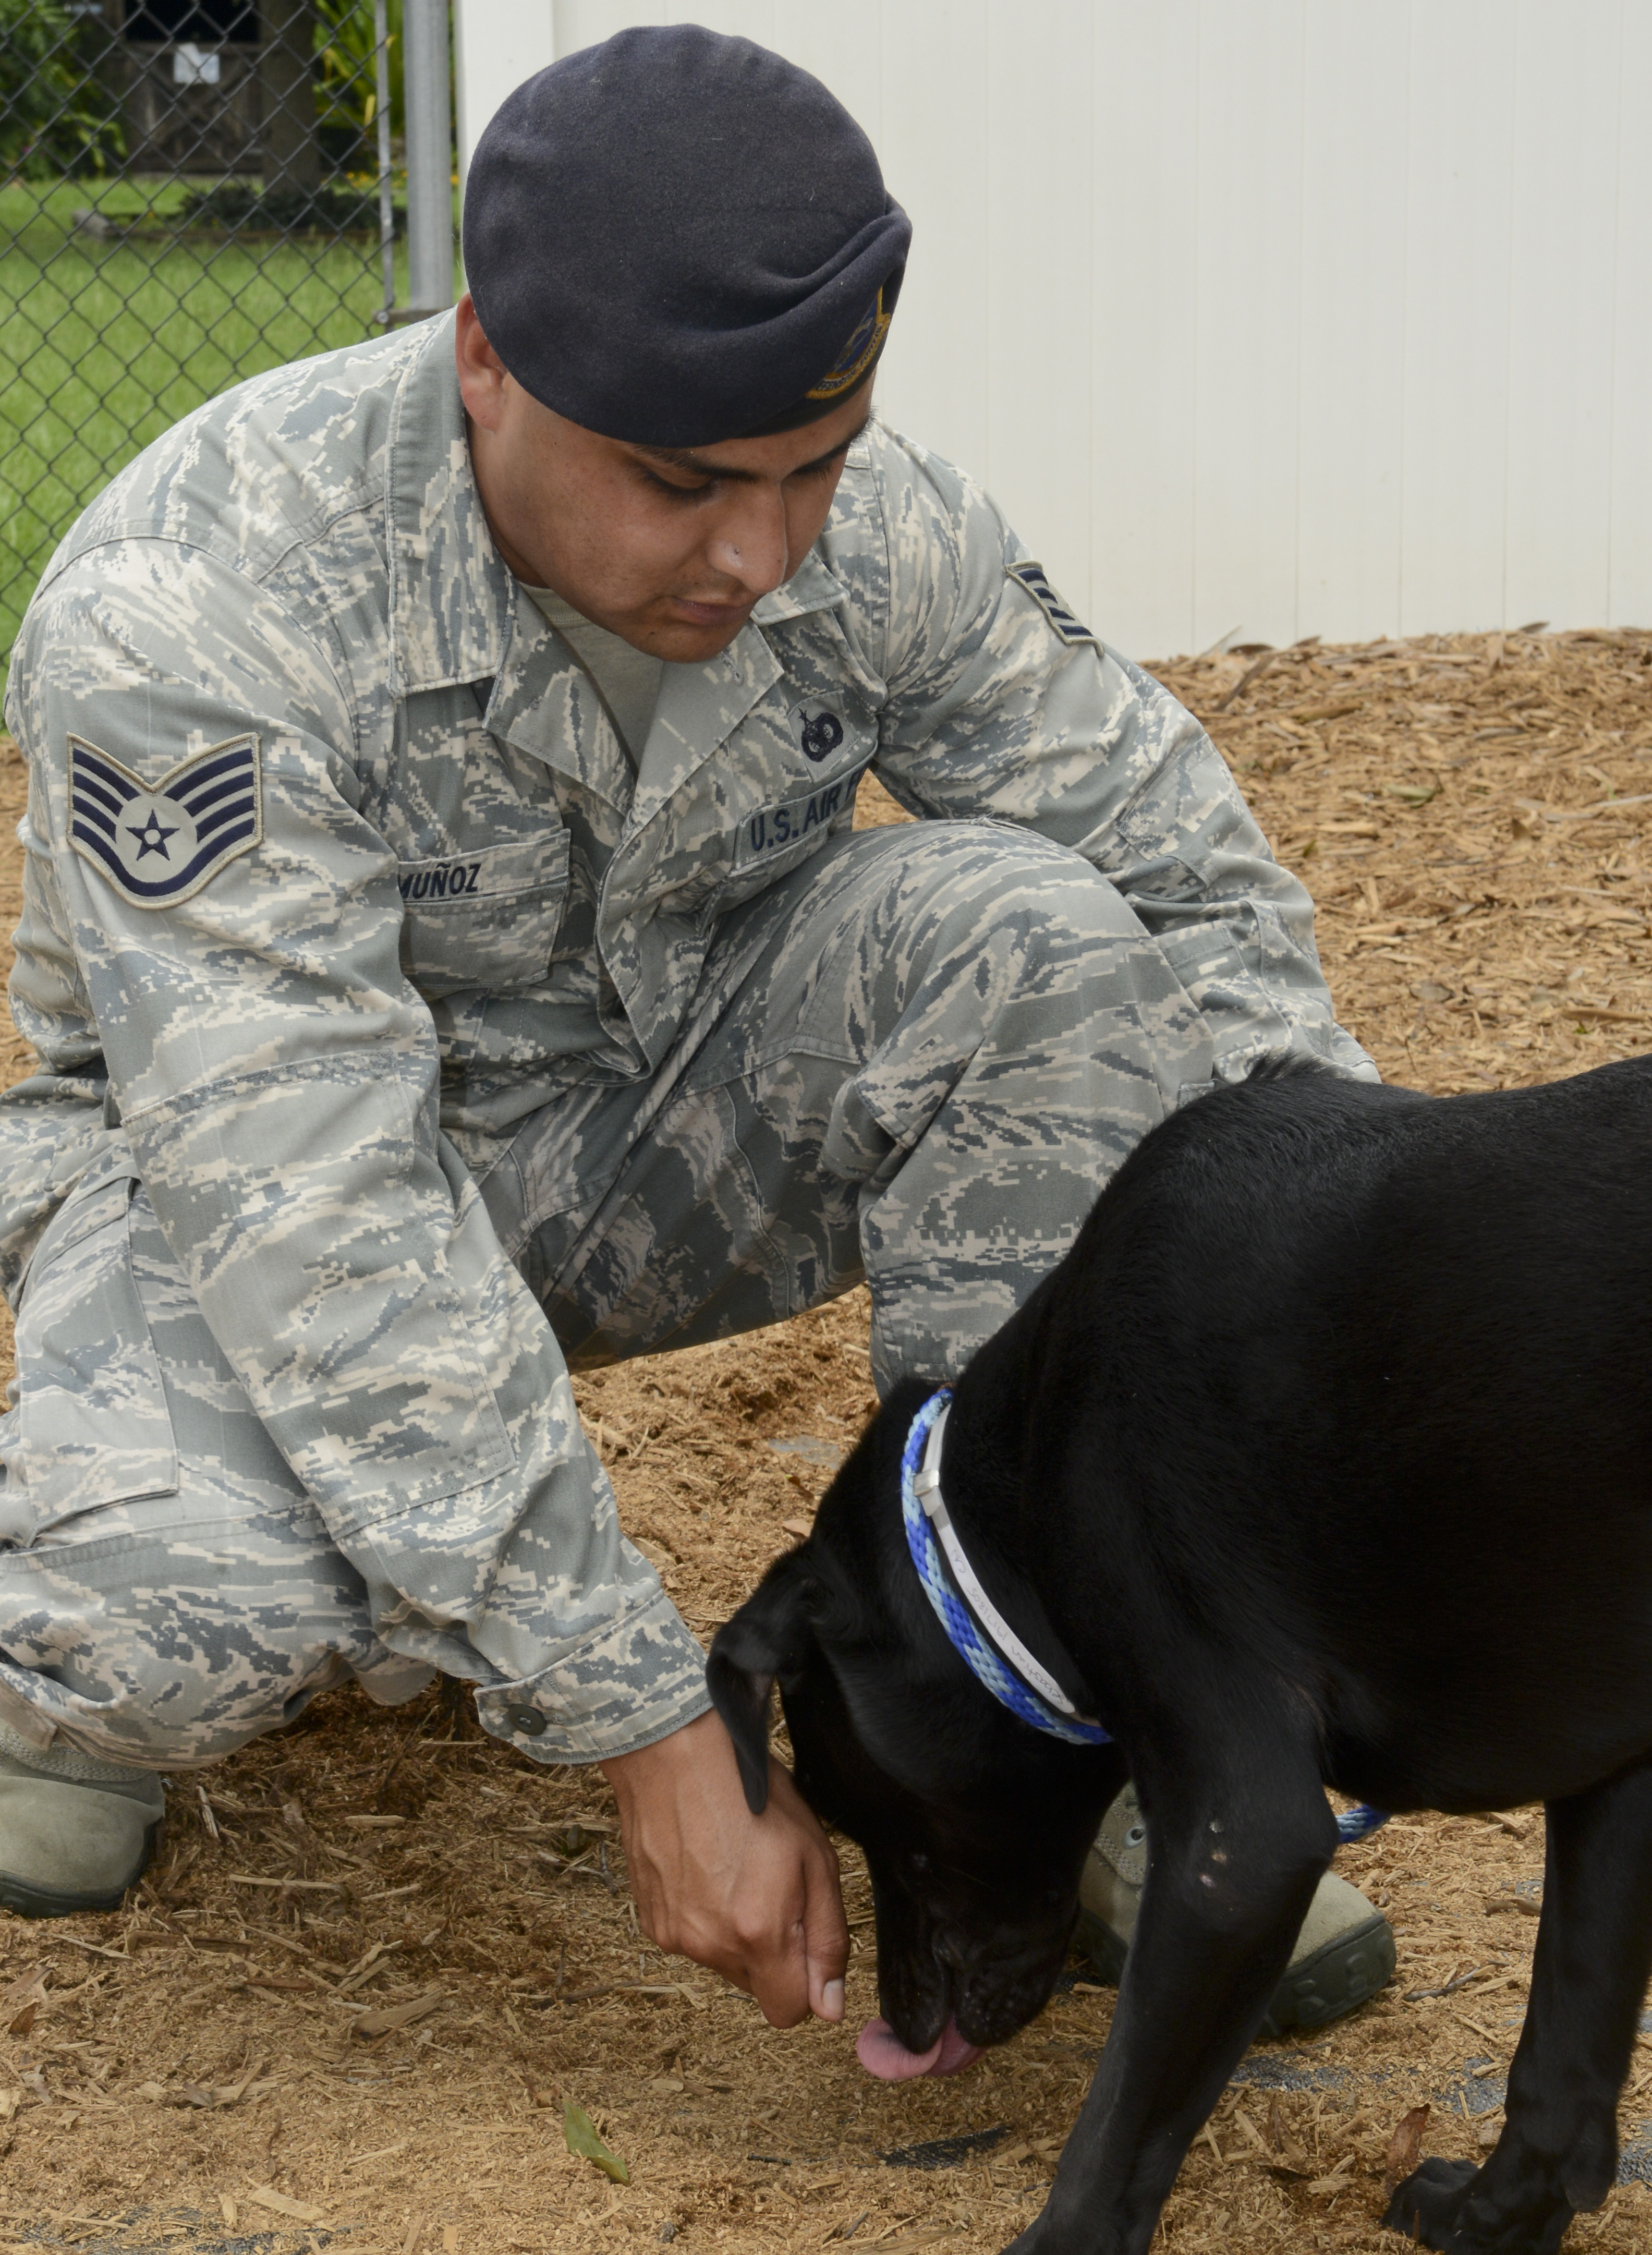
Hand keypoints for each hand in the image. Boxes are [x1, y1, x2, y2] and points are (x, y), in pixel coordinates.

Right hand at [601, 1708, 847, 2027]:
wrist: (674, 1753)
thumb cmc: (750, 1792)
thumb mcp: (815, 1857)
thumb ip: (827, 1938)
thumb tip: (830, 2007)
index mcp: (760, 1934)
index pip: (789, 2011)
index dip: (808, 1981)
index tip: (806, 1933)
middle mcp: (711, 1946)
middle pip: (757, 1983)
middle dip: (774, 1949)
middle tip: (772, 1883)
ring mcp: (675, 1935)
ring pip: (724, 1960)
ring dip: (737, 1931)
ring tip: (736, 1866)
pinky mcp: (651, 1919)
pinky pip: (691, 1937)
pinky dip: (704, 1914)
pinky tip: (705, 1866)